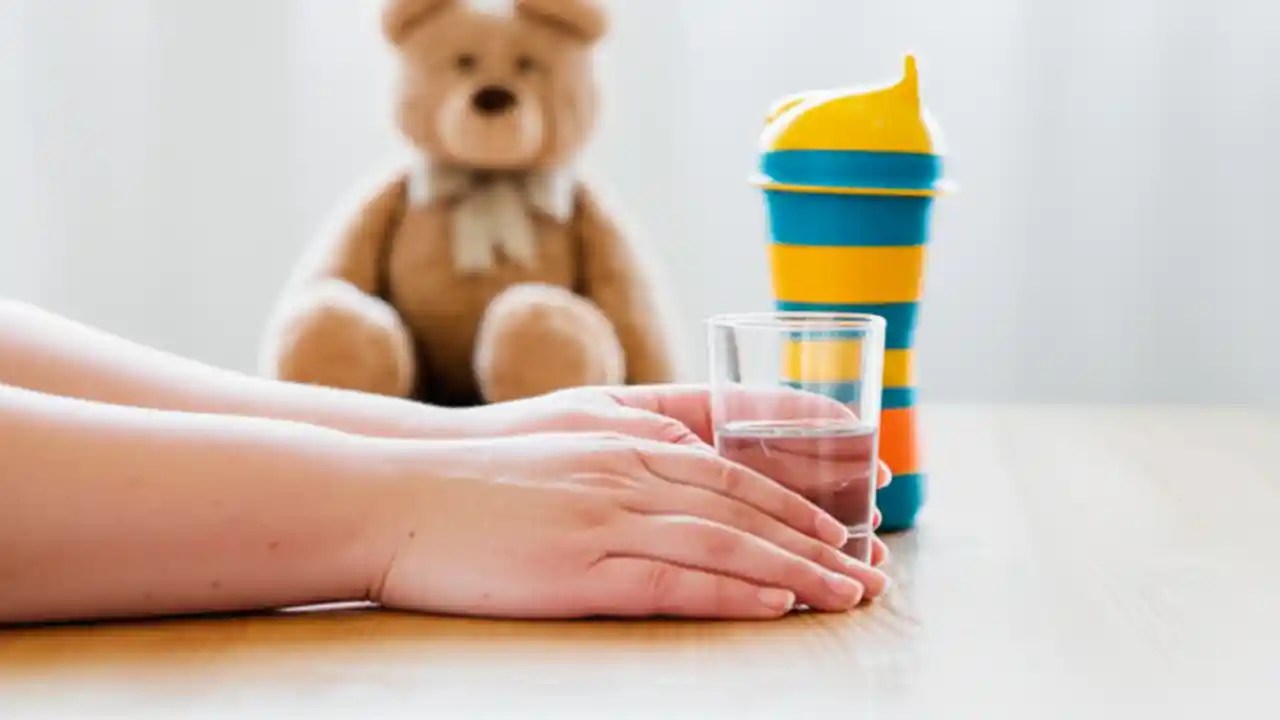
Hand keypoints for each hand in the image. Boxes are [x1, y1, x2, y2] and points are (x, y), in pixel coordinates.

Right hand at [471, 385, 895, 564]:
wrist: (397, 494)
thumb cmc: (476, 468)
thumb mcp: (565, 429)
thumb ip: (633, 432)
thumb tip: (689, 449)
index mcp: (629, 438)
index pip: (737, 470)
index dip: (800, 500)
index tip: (848, 526)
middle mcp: (630, 470)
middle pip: (748, 507)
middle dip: (820, 539)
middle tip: (874, 568)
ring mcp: (607, 517)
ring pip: (727, 543)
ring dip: (799, 570)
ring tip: (849, 593)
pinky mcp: (580, 567)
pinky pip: (674, 582)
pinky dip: (733, 592)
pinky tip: (776, 604)